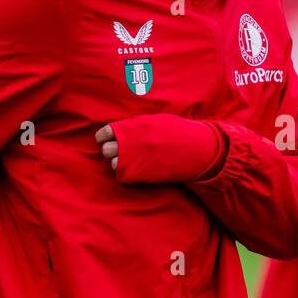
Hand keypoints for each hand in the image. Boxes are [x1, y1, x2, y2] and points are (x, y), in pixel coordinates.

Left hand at [96, 115, 224, 183]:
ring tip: (129, 161)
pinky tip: (136, 170)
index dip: (103, 137)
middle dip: (110, 150)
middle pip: (106, 149)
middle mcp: (131, 142)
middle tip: (119, 152)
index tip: (106, 139)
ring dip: (118, 163)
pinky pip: (122, 176)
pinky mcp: (140, 174)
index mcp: (134, 127)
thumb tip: (121, 129)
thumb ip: (136, 125)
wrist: (194, 150)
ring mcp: (135, 159)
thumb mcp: (155, 121)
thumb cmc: (178, 132)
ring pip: (112, 163)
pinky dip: (126, 173)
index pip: (105, 132)